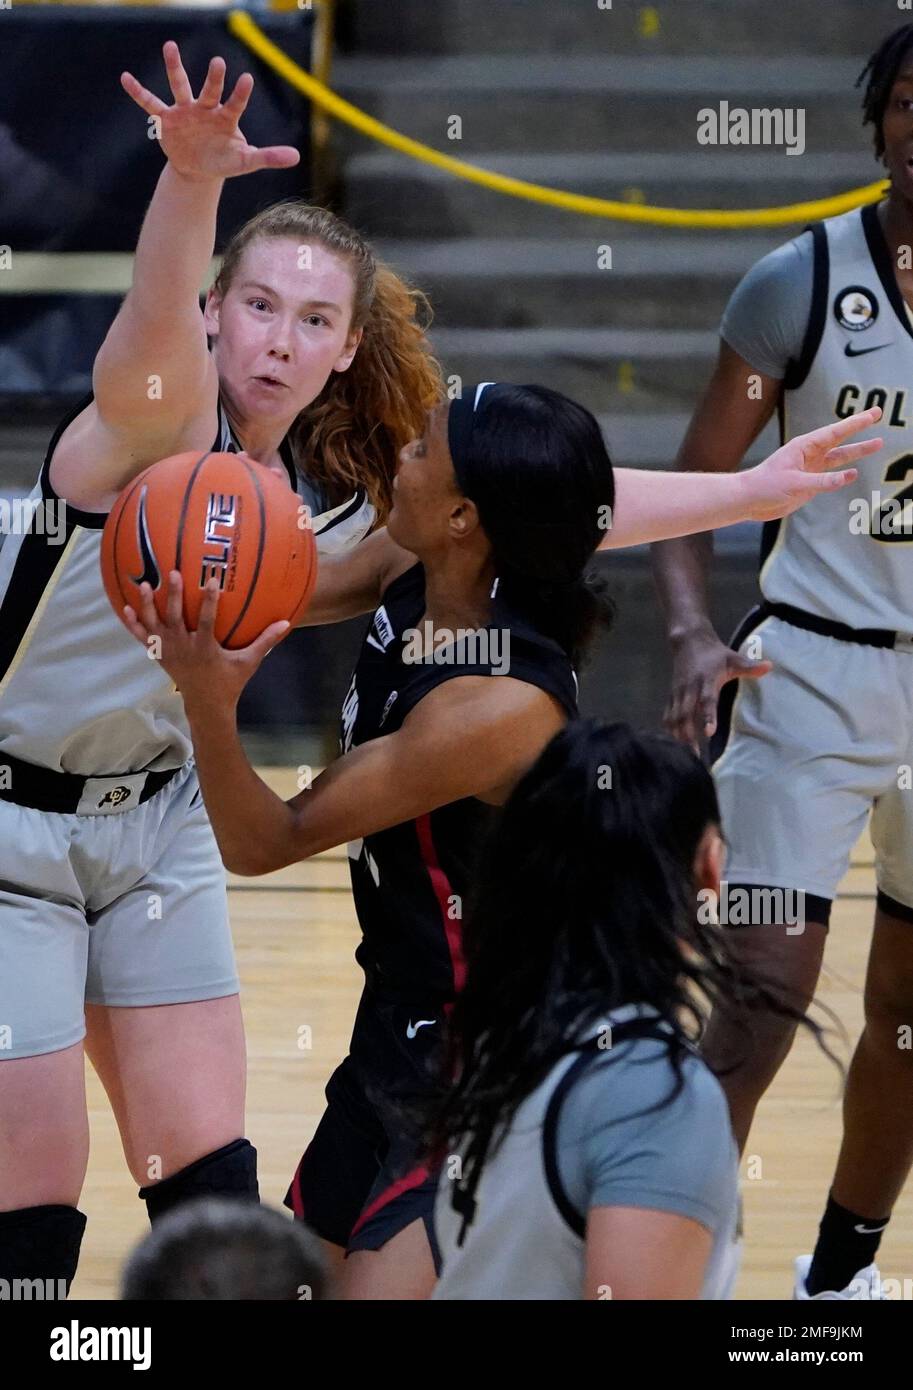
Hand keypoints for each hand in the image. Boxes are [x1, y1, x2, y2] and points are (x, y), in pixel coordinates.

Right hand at [121, 40, 299, 181]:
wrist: (199, 169)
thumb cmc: (225, 160)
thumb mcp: (246, 162)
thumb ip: (269, 156)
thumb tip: (296, 157)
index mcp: (225, 117)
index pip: (235, 103)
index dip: (240, 93)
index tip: (246, 78)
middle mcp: (205, 108)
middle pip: (209, 90)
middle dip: (214, 78)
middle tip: (218, 62)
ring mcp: (185, 111)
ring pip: (180, 85)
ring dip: (174, 67)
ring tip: (169, 45)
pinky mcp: (167, 120)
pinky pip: (150, 104)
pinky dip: (138, 93)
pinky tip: (125, 78)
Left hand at [122, 571, 290, 710]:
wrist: (206, 705)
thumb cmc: (229, 682)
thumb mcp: (249, 662)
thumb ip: (265, 641)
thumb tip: (286, 623)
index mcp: (205, 648)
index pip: (207, 621)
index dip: (210, 601)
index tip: (212, 581)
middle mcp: (184, 648)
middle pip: (175, 618)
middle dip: (173, 596)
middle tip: (172, 573)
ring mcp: (168, 652)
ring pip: (154, 625)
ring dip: (148, 605)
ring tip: (144, 585)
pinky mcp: (159, 655)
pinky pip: (142, 637)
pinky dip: (133, 624)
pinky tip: (125, 608)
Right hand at [665, 626, 771, 750]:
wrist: (689, 641)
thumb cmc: (715, 654)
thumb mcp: (733, 658)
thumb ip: (749, 666)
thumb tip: (769, 666)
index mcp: (706, 680)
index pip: (706, 700)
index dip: (706, 716)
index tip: (709, 732)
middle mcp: (689, 688)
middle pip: (685, 714)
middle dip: (688, 735)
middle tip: (695, 755)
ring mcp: (678, 693)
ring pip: (674, 717)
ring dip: (677, 736)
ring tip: (685, 754)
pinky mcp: (672, 696)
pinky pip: (667, 715)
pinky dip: (669, 729)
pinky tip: (673, 744)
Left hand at [740, 405, 882, 520]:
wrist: (748, 501)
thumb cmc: (765, 486)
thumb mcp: (794, 484)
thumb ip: (822, 481)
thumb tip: (850, 476)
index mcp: (804, 447)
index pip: (835, 432)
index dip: (855, 423)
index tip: (873, 414)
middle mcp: (809, 455)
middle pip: (840, 440)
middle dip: (859, 429)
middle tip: (879, 415)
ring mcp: (810, 469)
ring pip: (838, 458)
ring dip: (857, 452)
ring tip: (877, 444)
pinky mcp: (808, 484)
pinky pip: (830, 478)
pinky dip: (843, 475)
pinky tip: (854, 473)